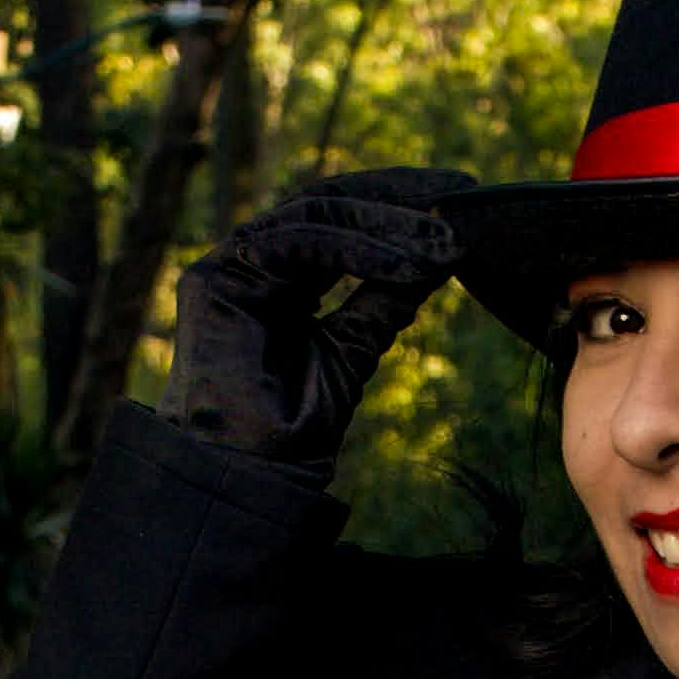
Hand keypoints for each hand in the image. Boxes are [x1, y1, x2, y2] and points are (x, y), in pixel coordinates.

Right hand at [160, 167, 475, 470]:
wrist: (250, 483)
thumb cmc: (293, 432)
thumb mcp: (354, 351)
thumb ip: (384, 300)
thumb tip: (439, 253)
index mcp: (279, 279)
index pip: (338, 219)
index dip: (396, 204)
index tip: (461, 199)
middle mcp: (250, 264)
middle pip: (327, 202)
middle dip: (397, 196)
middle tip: (461, 195)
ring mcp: (228, 266)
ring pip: (316, 214)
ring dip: (386, 225)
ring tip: (443, 245)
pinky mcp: (217, 278)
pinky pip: (298, 242)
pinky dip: (356, 248)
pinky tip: (406, 265)